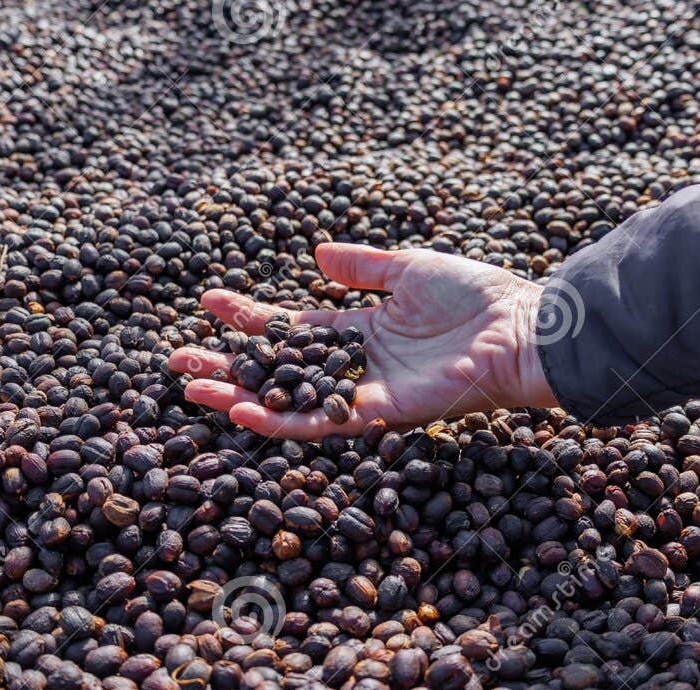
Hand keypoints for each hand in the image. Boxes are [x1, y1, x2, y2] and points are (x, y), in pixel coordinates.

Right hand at [168, 243, 559, 438]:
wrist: (522, 331)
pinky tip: (240, 412)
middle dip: (226, 365)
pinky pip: (322, 423)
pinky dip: (278, 420)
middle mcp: (356, 368)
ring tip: (191, 388)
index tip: (209, 301)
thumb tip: (316, 256)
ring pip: (288, 403)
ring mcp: (365, 394)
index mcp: (361, 333)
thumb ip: (363, 267)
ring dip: (237, 397)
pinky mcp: (380, 414)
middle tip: (177, 359)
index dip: (249, 318)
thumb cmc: (478, 298)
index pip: (291, 329)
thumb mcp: (410, 270)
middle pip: (278, 371)